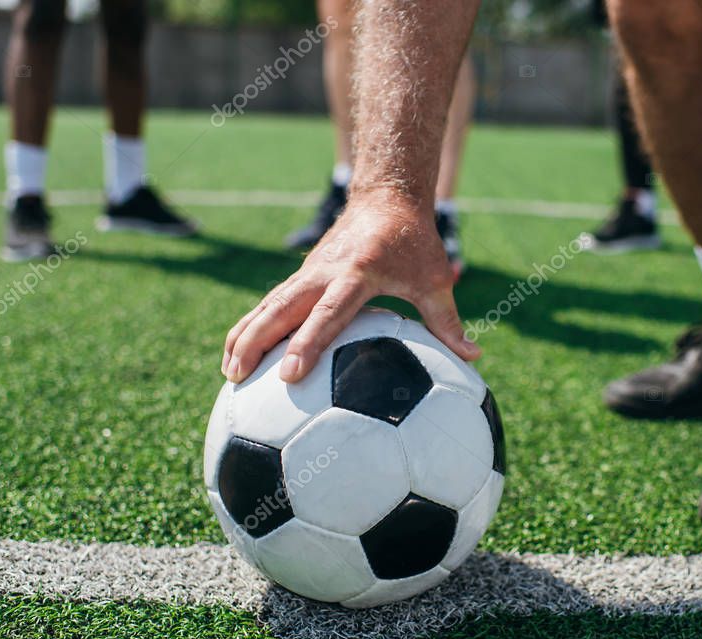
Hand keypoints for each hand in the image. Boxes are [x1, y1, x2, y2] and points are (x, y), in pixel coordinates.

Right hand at [221, 190, 480, 383]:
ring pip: (268, 304)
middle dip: (257, 341)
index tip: (291, 374)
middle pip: (281, 308)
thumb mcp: (435, 279)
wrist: (386, 198)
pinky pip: (270, 302)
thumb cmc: (414, 242)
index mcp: (356, 274)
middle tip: (238, 376)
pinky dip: (251, 324)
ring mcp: (308, 272)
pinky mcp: (302, 276)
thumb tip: (473, 357)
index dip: (308, 343)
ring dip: (245, 335)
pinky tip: (238, 352)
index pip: (327, 313)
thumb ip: (448, 321)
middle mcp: (324, 272)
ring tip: (228, 372)